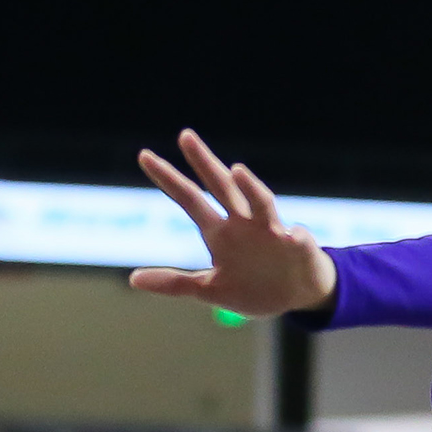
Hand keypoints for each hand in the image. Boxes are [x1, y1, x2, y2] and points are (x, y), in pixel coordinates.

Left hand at [129, 129, 336, 316]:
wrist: (298, 295)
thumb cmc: (255, 288)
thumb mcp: (211, 289)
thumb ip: (175, 283)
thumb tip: (132, 280)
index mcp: (220, 233)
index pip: (190, 199)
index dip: (168, 179)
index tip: (144, 155)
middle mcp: (244, 224)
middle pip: (222, 187)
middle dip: (204, 162)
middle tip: (184, 136)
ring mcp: (272, 232)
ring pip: (260, 203)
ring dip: (250, 187)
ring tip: (237, 171)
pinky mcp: (299, 248)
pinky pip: (299, 238)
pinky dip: (296, 236)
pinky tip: (292, 236)